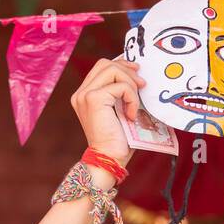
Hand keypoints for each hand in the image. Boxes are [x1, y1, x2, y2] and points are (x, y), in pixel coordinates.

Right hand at [70, 58, 146, 173]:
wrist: (109, 160)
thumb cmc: (118, 141)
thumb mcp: (119, 111)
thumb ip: (121, 94)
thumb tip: (138, 76)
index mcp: (84, 95)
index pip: (101, 67)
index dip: (121, 65)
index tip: (137, 73)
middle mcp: (81, 93)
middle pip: (105, 63)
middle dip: (127, 70)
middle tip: (142, 85)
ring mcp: (85, 95)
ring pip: (112, 70)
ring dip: (130, 85)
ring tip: (135, 104)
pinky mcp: (94, 99)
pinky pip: (120, 86)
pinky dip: (132, 98)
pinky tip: (132, 115)